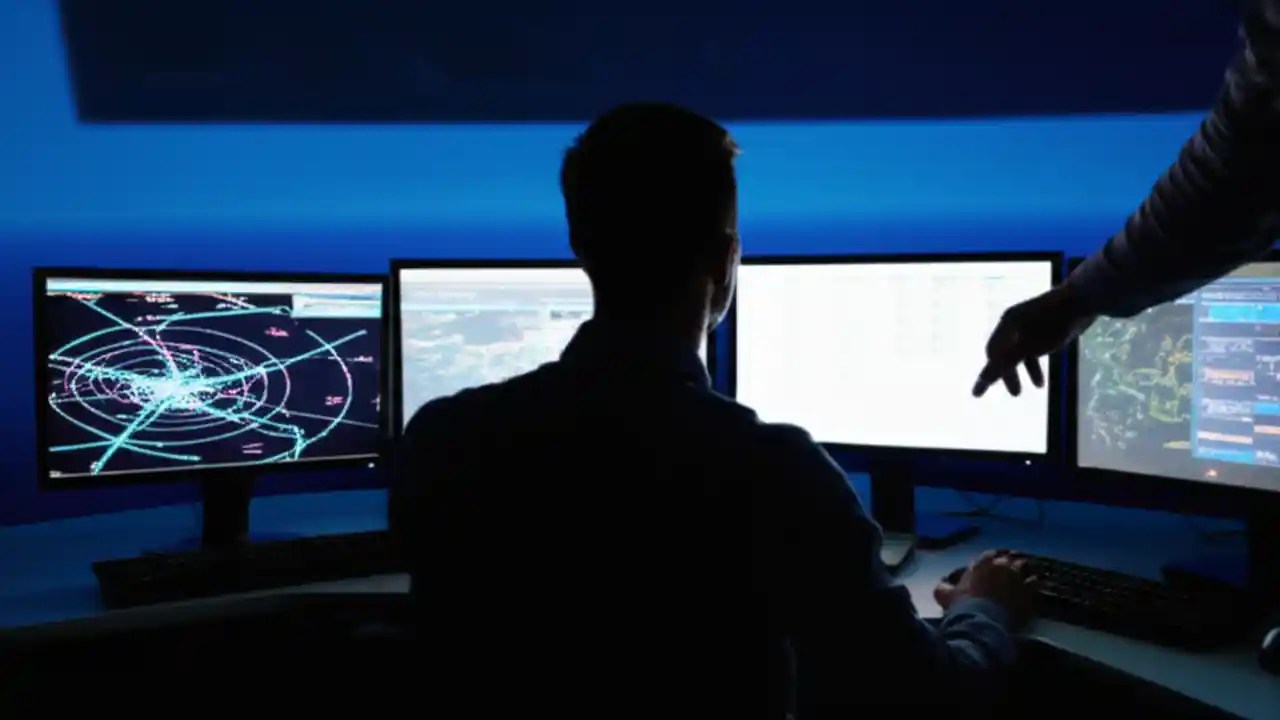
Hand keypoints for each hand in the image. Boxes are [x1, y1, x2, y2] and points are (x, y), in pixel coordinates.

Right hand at [935, 549, 1036, 627]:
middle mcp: (1000, 566)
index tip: (992, 563)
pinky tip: (1032, 588)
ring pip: (1023, 567)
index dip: (990, 559)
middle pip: (1008, 559)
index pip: (988, 555)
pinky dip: (1033, 584)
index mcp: (980, 564)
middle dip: (1008, 563)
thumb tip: (942, 586)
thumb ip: (943, 588)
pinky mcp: (1027, 591)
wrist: (983, 621)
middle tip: (1009, 569)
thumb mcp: (945, 596)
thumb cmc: (963, 606)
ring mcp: (1015, 578)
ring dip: (1022, 571)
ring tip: (1023, 575)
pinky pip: (1034, 583)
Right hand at [973, 284, 1095, 397]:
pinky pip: (1035, 344)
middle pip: (1005, 352)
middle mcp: (1014, 322)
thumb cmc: (1052, 324)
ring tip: (1040, 385)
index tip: (984, 393)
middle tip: (1017, 393)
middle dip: (1009, 374)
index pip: (991, 354)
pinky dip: (1039, 358)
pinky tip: (1049, 364)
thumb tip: (979, 385)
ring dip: (1028, 369)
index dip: (987, 375)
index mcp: (1006, 325)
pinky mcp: (1046, 322)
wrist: (1082, 298)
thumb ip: (1003, 366)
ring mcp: (1030, 321)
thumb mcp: (1026, 348)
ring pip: (1023, 349)